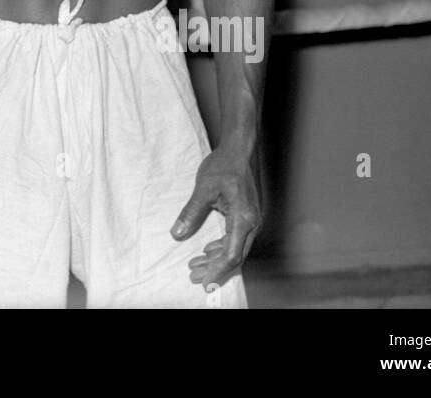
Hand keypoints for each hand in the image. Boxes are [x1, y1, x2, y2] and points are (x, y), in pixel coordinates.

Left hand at [171, 146, 261, 291]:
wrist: (238, 150)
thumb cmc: (223, 166)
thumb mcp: (204, 188)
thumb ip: (192, 212)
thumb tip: (178, 234)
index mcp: (243, 218)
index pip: (232, 254)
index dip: (217, 270)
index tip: (202, 280)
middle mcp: (252, 223)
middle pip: (235, 256)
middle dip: (214, 269)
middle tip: (193, 276)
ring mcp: (251, 220)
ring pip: (236, 249)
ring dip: (216, 259)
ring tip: (196, 264)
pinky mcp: (247, 216)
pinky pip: (236, 239)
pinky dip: (221, 247)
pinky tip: (208, 249)